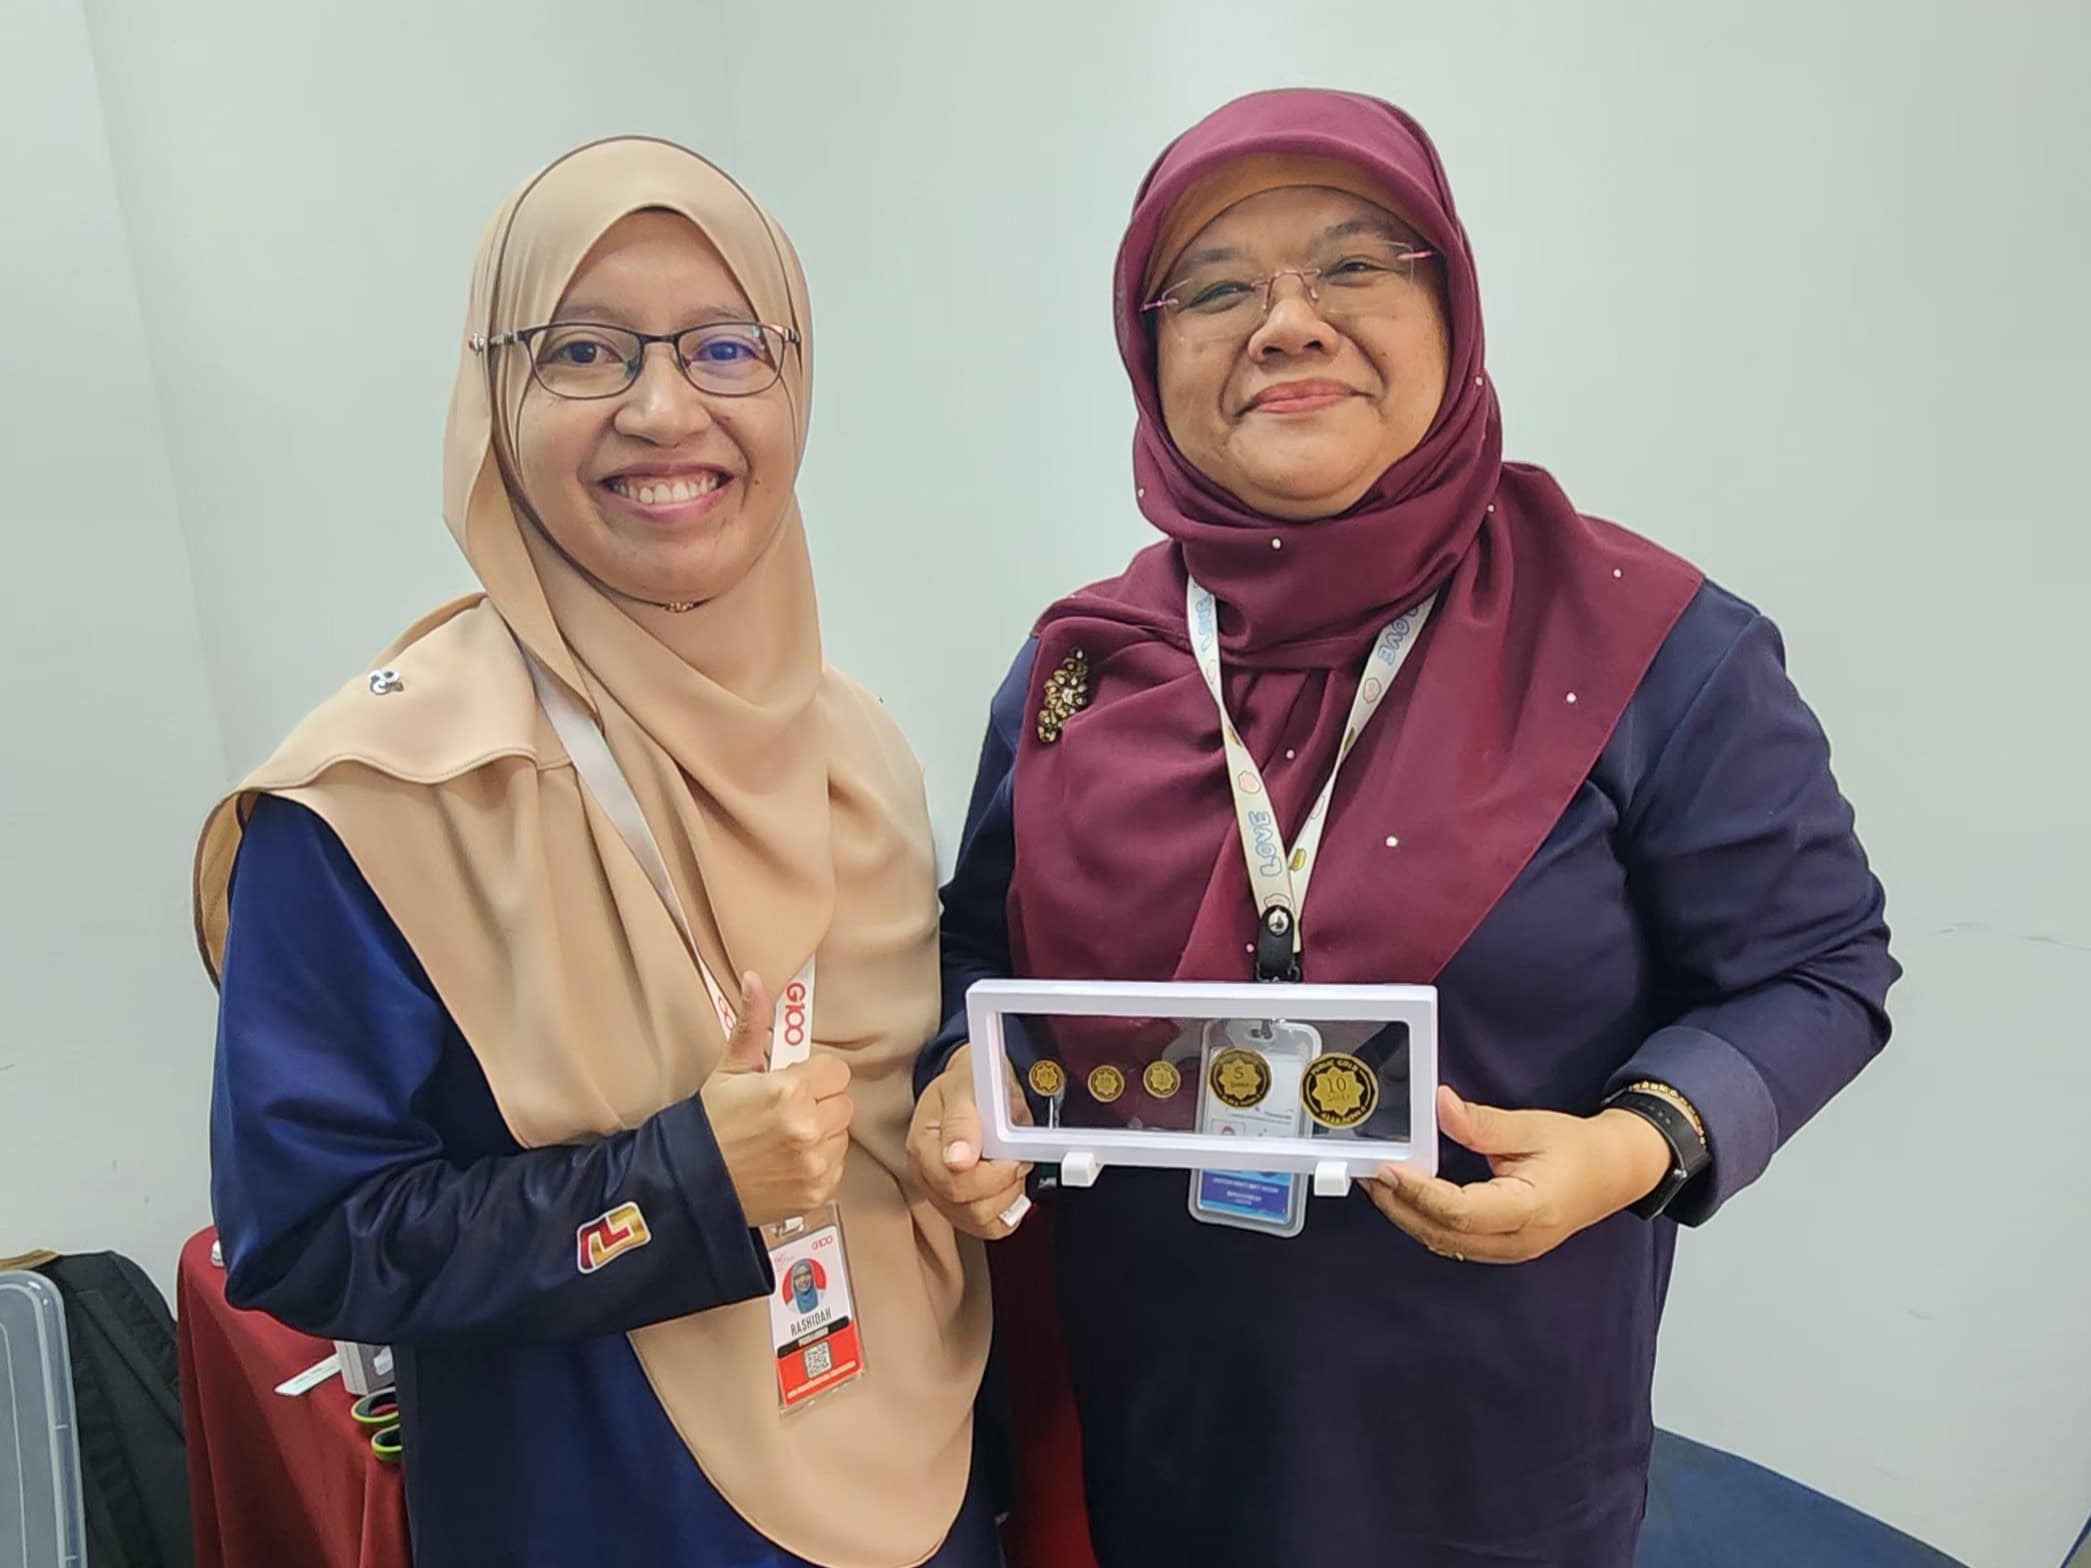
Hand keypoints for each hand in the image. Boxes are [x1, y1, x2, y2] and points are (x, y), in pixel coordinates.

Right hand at [700, 972, 854, 1228]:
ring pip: (842, 1133)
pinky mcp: (819, 1191)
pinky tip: (789, 1161)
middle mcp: (809, 1127)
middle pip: (843, 1102)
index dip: (815, 1075)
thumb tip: (755, 978)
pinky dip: (819, 1162)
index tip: (793, 1083)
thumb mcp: (729, 1069)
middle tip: (787, 1111)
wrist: (691, 1183)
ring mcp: (816, 1163)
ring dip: (823, 1132)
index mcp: (791, 1090)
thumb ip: (752, 1025)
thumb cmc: (711, 1121)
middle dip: (820, 1102)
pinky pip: (836, 1165)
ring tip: (786, 1137)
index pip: (836, 1070)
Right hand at [907, 1043, 1033, 1239]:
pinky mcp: (961, 1207)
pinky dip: (1008, 1211)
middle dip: (1004, 1185)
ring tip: (1012, 1164)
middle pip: (969, 1209)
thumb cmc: (970, 1083)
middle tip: (1016, 1156)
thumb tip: (958, 1160)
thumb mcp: (967, 1085)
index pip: (954, 1183)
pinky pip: (989, 1228)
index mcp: (923, 1146)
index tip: (1012, 1154)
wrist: (974, 1085)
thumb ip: (962, 1121)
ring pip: (981, 1222)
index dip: (992, 1175)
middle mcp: (927, 1176)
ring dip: (1008, 1196)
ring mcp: (942, 1195)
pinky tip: (1010, 1185)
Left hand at [1362, 1085, 1672, 1263]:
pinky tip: (1406, 1196)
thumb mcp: (1532, 1127)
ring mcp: (1510, 1250)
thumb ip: (1482, 1123)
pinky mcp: (1503, 1247)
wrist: (1615, 1173)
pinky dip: (1425, 1220)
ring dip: (1407, 1215)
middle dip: (1399, 1205)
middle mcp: (1518, 1241)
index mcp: (1529, 1211)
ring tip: (1378, 1183)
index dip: (1416, 1191)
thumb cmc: (1579, 1150)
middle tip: (1368, 1173)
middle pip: (1443, 1233)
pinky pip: (1454, 1241)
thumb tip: (1439, 1105)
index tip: (1386, 1167)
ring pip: (1444, 1242)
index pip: (1458, 1210)